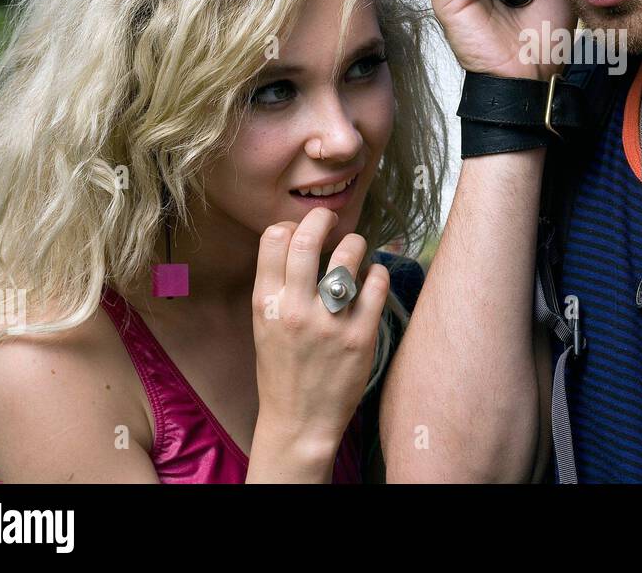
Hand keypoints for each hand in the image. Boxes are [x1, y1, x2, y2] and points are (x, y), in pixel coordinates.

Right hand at [251, 208, 389, 448]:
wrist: (299, 422)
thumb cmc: (282, 369)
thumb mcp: (265, 326)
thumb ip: (278, 287)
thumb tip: (296, 240)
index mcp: (266, 305)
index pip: (273, 241)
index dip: (290, 225)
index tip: (301, 228)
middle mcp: (295, 310)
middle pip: (308, 240)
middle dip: (322, 218)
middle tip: (330, 219)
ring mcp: (330, 324)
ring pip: (348, 256)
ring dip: (355, 243)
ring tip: (355, 249)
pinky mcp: (361, 337)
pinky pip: (376, 284)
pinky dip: (376, 272)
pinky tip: (371, 277)